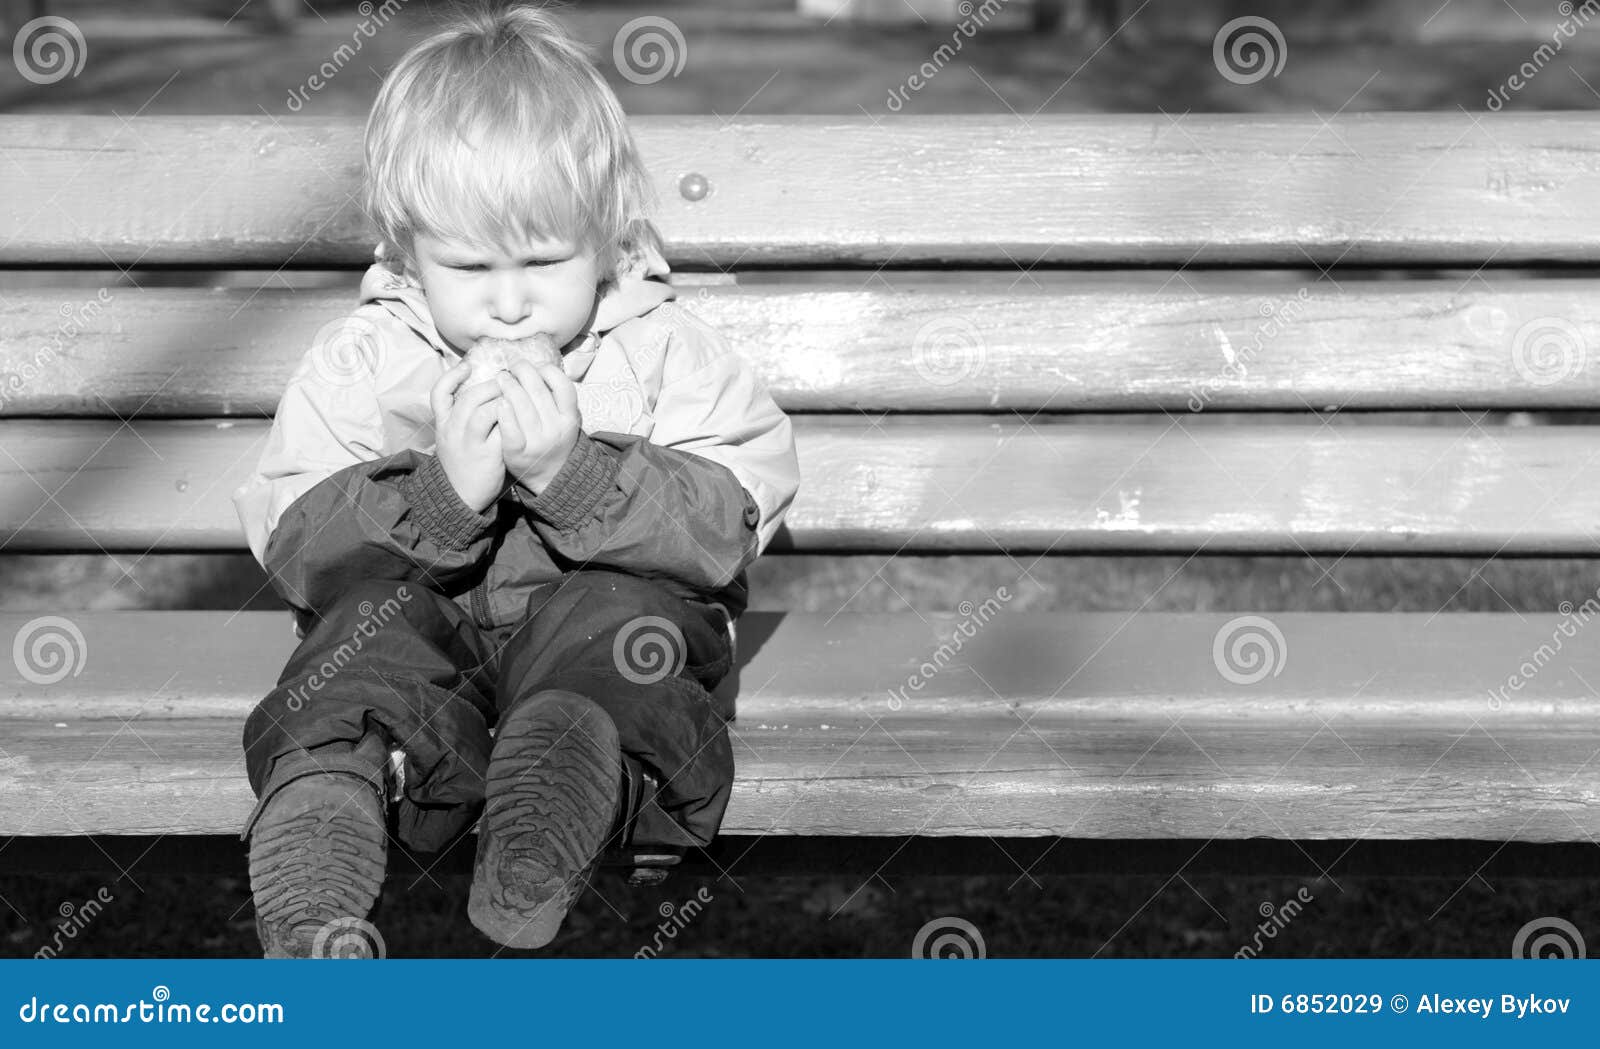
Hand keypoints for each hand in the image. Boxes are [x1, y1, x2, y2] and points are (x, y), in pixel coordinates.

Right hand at [429, 360, 505, 512]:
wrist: (461, 496)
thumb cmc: (463, 463)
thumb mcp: (452, 437)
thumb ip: (462, 416)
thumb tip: (482, 391)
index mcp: (443, 424)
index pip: (439, 394)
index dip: (452, 377)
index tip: (467, 367)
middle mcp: (453, 431)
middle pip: (468, 398)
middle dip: (489, 386)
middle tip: (505, 382)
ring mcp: (469, 443)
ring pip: (482, 411)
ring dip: (501, 400)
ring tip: (513, 398)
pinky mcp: (486, 455)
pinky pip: (500, 431)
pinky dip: (510, 420)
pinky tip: (518, 417)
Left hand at [494, 359, 581, 493]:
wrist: (550, 476)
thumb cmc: (553, 440)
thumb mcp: (565, 419)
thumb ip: (556, 397)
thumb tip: (536, 366)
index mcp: (570, 418)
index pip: (562, 384)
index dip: (546, 369)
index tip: (535, 365)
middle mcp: (556, 429)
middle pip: (538, 391)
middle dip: (522, 371)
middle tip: (512, 365)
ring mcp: (537, 441)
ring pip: (521, 405)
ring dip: (508, 386)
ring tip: (500, 378)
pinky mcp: (518, 452)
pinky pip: (509, 428)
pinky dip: (502, 412)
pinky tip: (498, 402)